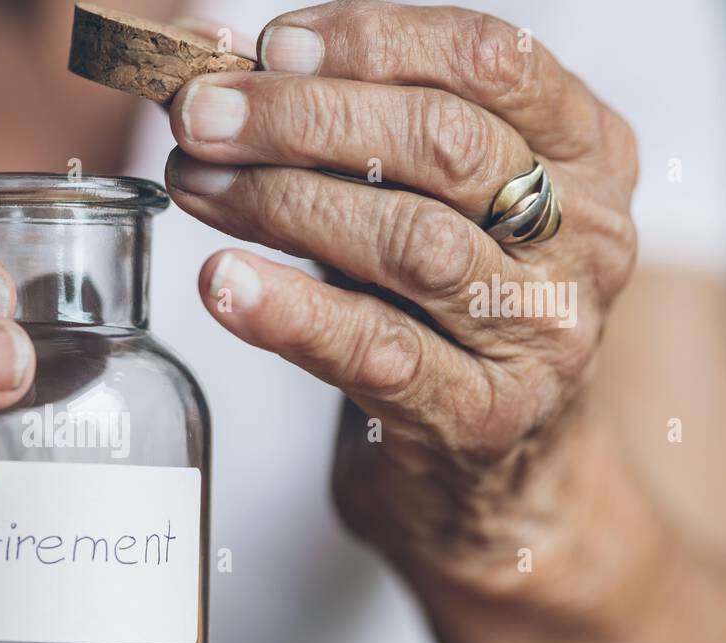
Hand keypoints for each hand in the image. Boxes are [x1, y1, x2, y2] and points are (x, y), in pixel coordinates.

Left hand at [165, 0, 637, 583]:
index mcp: (587, 152)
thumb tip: (226, 65)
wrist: (489, 459)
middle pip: (444, 144)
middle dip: (303, 119)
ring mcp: (542, 333)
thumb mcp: (432, 200)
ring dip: (283, 203)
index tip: (273, 46)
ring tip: (197, 185)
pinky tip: (225, 283)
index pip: (491, 60)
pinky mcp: (482, 415)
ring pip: (409, 243)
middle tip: (202, 117)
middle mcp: (585, 236)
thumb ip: (358, 129)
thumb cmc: (446, 306)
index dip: (374, 41)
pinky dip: (291, 312)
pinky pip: (377, 350)